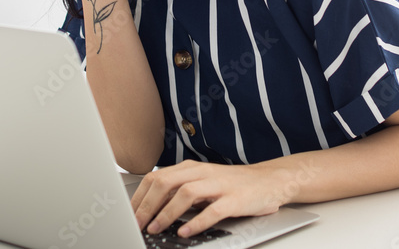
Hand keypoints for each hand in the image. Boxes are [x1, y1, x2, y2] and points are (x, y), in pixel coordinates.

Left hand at [131, 160, 286, 237]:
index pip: (156, 177)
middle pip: (166, 182)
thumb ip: (180, 190)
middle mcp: (202, 173)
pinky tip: (185, 231)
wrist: (269, 181)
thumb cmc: (232, 185)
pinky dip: (196, 222)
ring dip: (167, 213)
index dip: (140, 196)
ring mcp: (219, 185)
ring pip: (186, 194)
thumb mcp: (202, 182)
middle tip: (137, 223)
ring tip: (156, 228)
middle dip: (147, 205)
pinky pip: (212, 210)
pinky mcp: (234, 199)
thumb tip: (151, 206)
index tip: (129, 213)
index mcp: (191, 168)